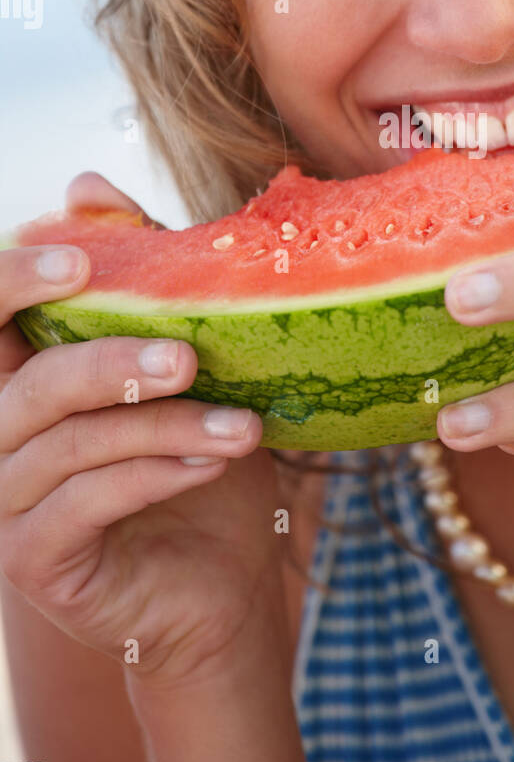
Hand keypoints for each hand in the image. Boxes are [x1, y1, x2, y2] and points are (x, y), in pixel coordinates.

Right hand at [0, 172, 284, 689]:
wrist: (229, 581)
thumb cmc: (201, 457)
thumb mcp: (183, 364)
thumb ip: (139, 279)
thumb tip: (83, 180)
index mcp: (25, 382)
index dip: (11, 279)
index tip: (82, 256)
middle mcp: (1, 439)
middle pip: (25, 382)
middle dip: (107, 359)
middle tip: (189, 354)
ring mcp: (7, 504)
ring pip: (66, 443)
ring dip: (158, 425)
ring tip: (240, 424)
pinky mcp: (33, 561)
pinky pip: (82, 504)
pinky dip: (153, 474)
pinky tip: (215, 461)